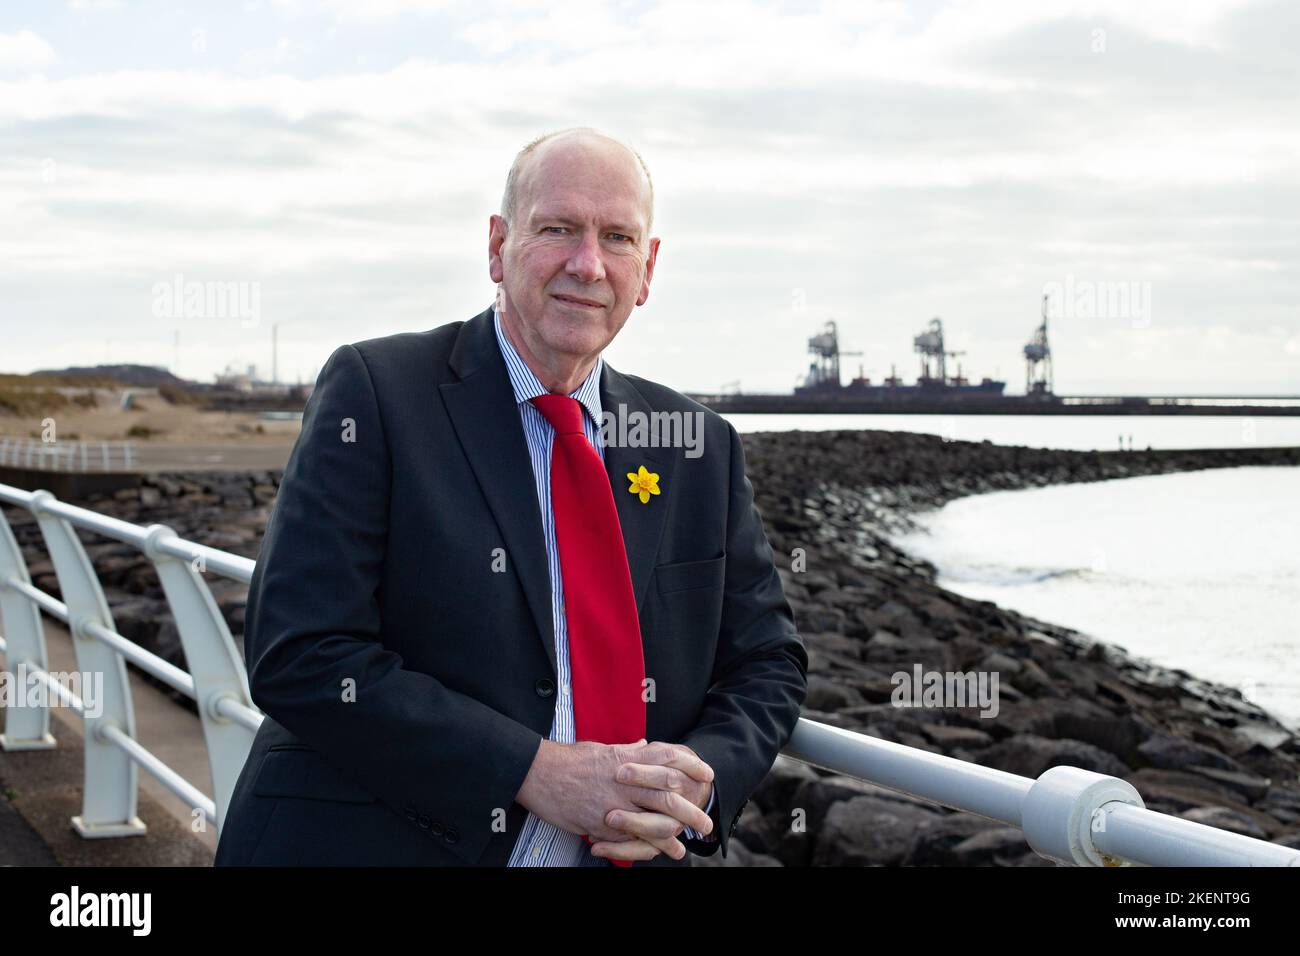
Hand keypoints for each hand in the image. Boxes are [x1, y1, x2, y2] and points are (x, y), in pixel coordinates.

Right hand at [514, 738, 713, 861]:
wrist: (538, 773)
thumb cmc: (568, 759)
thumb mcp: (601, 748)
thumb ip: (626, 751)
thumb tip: (643, 746)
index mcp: (627, 758)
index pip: (668, 757)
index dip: (691, 765)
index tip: (707, 773)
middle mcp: (626, 779)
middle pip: (669, 793)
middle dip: (691, 808)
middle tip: (706, 820)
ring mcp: (615, 802)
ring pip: (655, 819)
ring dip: (676, 833)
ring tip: (689, 843)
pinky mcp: (602, 824)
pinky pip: (633, 837)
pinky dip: (651, 846)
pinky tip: (663, 852)